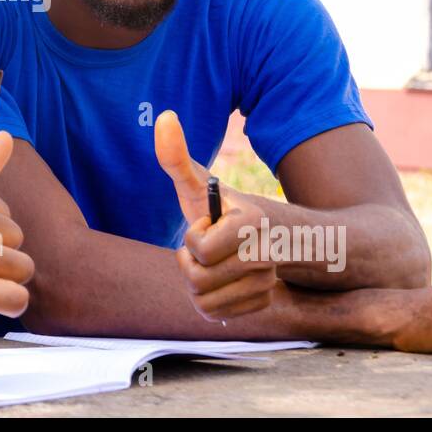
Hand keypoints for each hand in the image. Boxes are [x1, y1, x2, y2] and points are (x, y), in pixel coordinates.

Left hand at [155, 110, 276, 318]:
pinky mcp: (261, 305)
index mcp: (251, 224)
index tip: (207, 225)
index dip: (194, 238)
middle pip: (200, 280)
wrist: (264, 237)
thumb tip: (164, 116)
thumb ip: (176, 157)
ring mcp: (267, 284)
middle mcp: (267, 257)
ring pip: (205, 302)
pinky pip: (215, 315)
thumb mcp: (199, 185)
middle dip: (191, 263)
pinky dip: (209, 301)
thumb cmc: (221, 209)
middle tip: (205, 247)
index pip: (201, 250)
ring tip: (211, 263)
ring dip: (197, 284)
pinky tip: (219, 282)